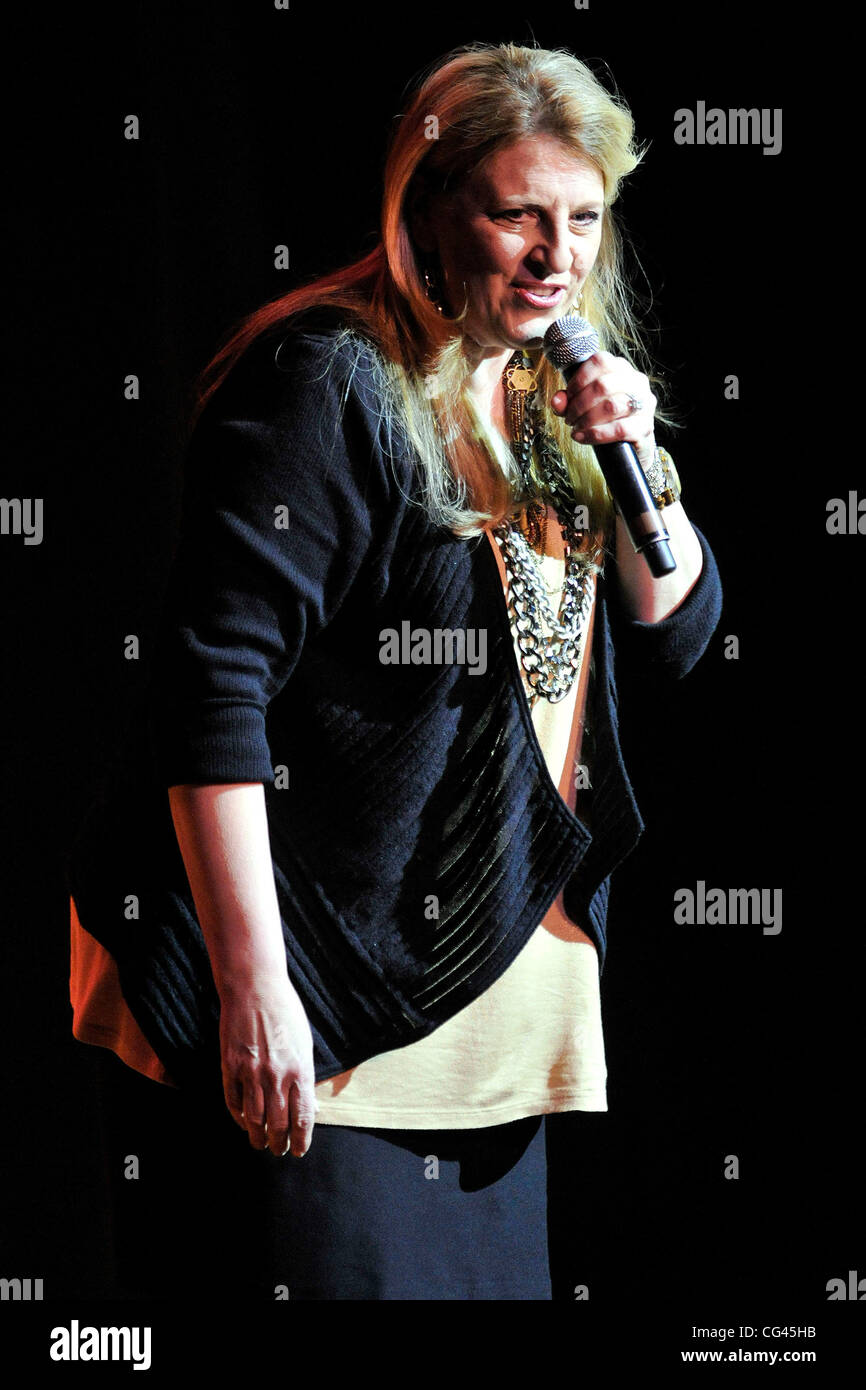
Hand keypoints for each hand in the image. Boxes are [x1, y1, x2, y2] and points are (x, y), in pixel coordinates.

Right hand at [218, 975, 316, 1157]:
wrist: (255, 988)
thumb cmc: (285, 1013)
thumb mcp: (305, 1043)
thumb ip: (306, 1077)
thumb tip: (310, 1107)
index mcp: (300, 1069)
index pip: (303, 1117)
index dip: (301, 1140)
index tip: (299, 1151)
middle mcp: (277, 1075)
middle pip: (278, 1124)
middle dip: (279, 1144)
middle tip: (279, 1150)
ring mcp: (251, 1072)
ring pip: (254, 1119)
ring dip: (258, 1137)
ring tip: (260, 1144)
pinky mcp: (230, 1066)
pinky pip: (233, 1102)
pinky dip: (238, 1117)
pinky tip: (243, 1123)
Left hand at [550, 350, 656, 469]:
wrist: (631, 445)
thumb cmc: (605, 419)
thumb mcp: (583, 406)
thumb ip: (568, 401)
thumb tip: (557, 401)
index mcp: (621, 369)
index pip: (600, 361)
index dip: (579, 379)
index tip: (568, 396)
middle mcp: (636, 381)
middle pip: (603, 385)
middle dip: (579, 404)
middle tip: (569, 418)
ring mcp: (644, 404)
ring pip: (612, 406)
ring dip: (587, 419)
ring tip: (576, 428)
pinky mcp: (646, 427)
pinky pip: (620, 429)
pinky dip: (596, 434)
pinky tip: (583, 437)